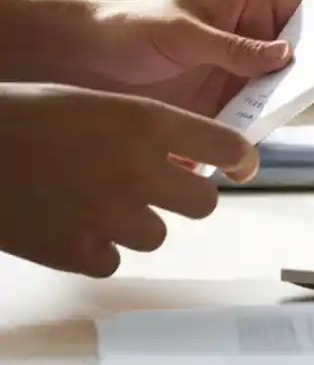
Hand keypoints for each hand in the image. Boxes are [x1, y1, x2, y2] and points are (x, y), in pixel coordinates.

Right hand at [0, 84, 257, 277]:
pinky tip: (68, 225)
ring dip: (134, 224)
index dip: (239, 160)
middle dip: (184, 198)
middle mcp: (138, 169)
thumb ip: (147, 130)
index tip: (240, 167)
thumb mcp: (94, 103)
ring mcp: (110, 216)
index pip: (227, 147)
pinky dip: (96, 250)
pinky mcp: (79, 253)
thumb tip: (188, 155)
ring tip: (92, 201)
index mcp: (146, 122)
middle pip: (203, 203)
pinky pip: (113, 261)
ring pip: (158, 235)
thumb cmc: (22, 117)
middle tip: (157, 190)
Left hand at [89, 0, 302, 116]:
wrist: (81, 64)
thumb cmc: (128, 29)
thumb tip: (285, 55)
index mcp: (246, 11)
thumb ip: (233, 47)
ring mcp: (236, 80)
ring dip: (277, 110)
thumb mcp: (182, 34)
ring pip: (275, 97)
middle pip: (296, 61)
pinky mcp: (218, 112)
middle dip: (307, 75)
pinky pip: (246, 126)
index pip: (299, 13)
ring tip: (274, 119)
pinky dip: (249, 136)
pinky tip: (245, 146)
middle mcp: (248, 45)